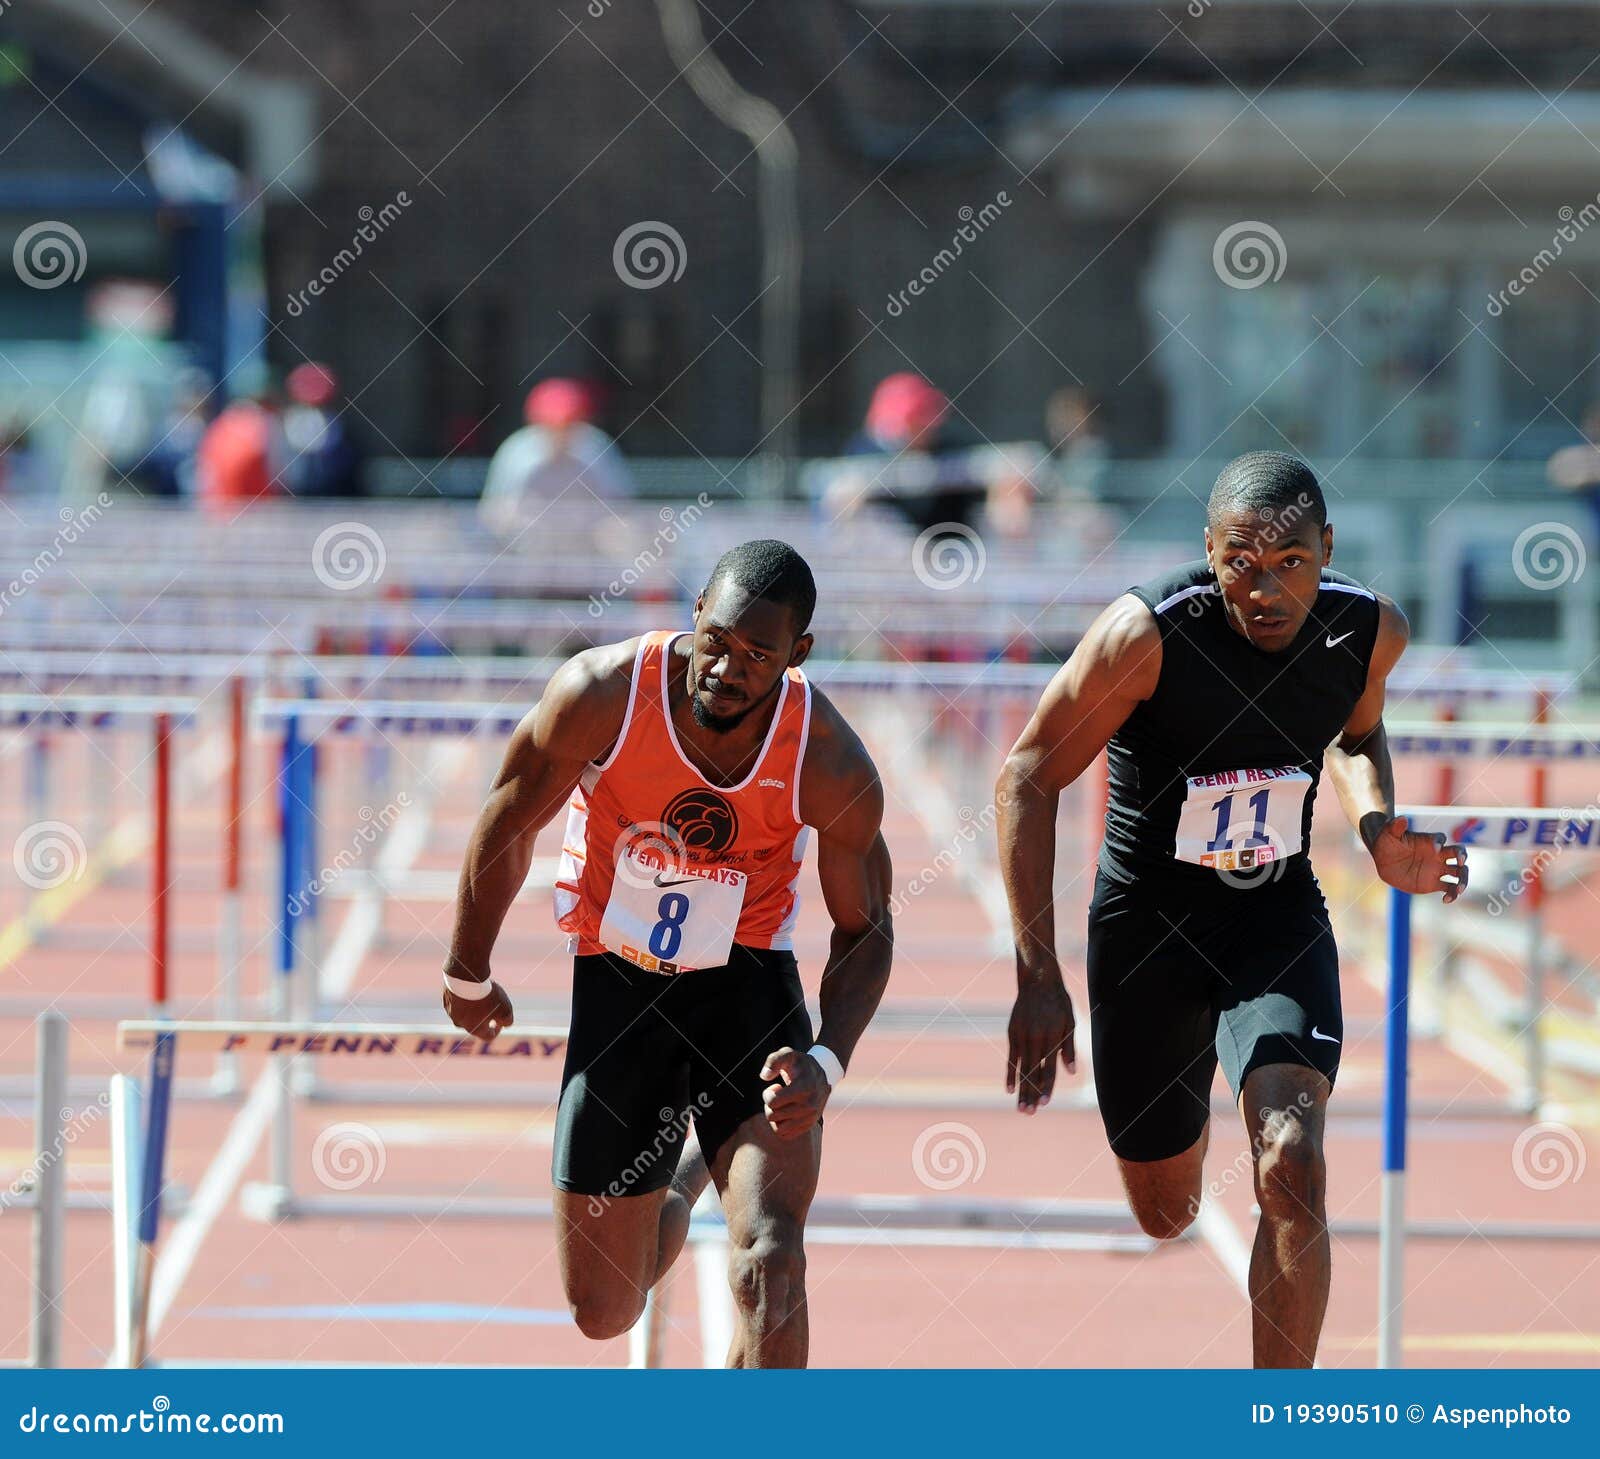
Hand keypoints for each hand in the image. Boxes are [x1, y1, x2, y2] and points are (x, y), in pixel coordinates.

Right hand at [441, 968, 514, 1040]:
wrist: (466, 975)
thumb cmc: (487, 994)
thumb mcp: (505, 1009)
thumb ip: (507, 1021)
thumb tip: (503, 1024)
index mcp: (474, 1029)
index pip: (488, 1036)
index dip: (497, 1030)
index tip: (500, 1021)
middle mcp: (460, 1023)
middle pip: (475, 1024)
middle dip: (484, 1016)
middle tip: (490, 1003)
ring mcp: (451, 1012)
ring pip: (464, 1012)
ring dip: (473, 1006)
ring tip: (481, 993)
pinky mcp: (446, 999)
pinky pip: (457, 1001)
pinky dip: (464, 997)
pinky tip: (470, 987)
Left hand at [760, 1047, 830, 1139]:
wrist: (822, 1075)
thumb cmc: (800, 1064)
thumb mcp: (788, 1054)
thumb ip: (774, 1060)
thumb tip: (765, 1076)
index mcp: (806, 1087)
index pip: (774, 1102)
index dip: (768, 1094)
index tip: (775, 1086)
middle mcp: (811, 1105)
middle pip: (772, 1115)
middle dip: (770, 1105)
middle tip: (778, 1095)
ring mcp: (811, 1118)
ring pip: (778, 1128)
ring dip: (775, 1116)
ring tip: (782, 1104)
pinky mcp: (809, 1126)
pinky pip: (785, 1135)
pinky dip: (781, 1125)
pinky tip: (786, 1113)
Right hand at [1007, 973, 1075, 1114]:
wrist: (1037, 981)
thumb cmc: (1058, 1003)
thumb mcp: (1070, 1022)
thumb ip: (1068, 1048)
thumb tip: (1070, 1072)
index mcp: (1051, 1037)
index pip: (1048, 1068)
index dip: (1046, 1087)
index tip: (1044, 1103)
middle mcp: (1035, 1038)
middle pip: (1033, 1072)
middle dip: (1031, 1094)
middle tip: (1029, 1113)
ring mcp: (1021, 1035)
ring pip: (1021, 1068)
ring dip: (1020, 1089)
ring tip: (1020, 1108)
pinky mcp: (1012, 1032)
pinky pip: (1011, 1057)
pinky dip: (1010, 1073)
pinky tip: (1009, 1088)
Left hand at [1366, 815, 1467, 902]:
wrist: (1384, 862)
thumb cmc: (1386, 844)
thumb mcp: (1387, 834)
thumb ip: (1395, 827)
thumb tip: (1402, 818)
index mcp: (1428, 842)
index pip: (1440, 839)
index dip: (1439, 842)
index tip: (1434, 848)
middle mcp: (1438, 855)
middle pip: (1459, 853)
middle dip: (1462, 856)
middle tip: (1460, 862)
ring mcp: (1438, 869)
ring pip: (1460, 873)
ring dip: (1463, 880)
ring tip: (1458, 889)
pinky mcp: (1434, 884)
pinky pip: (1449, 889)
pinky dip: (1452, 894)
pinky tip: (1446, 900)